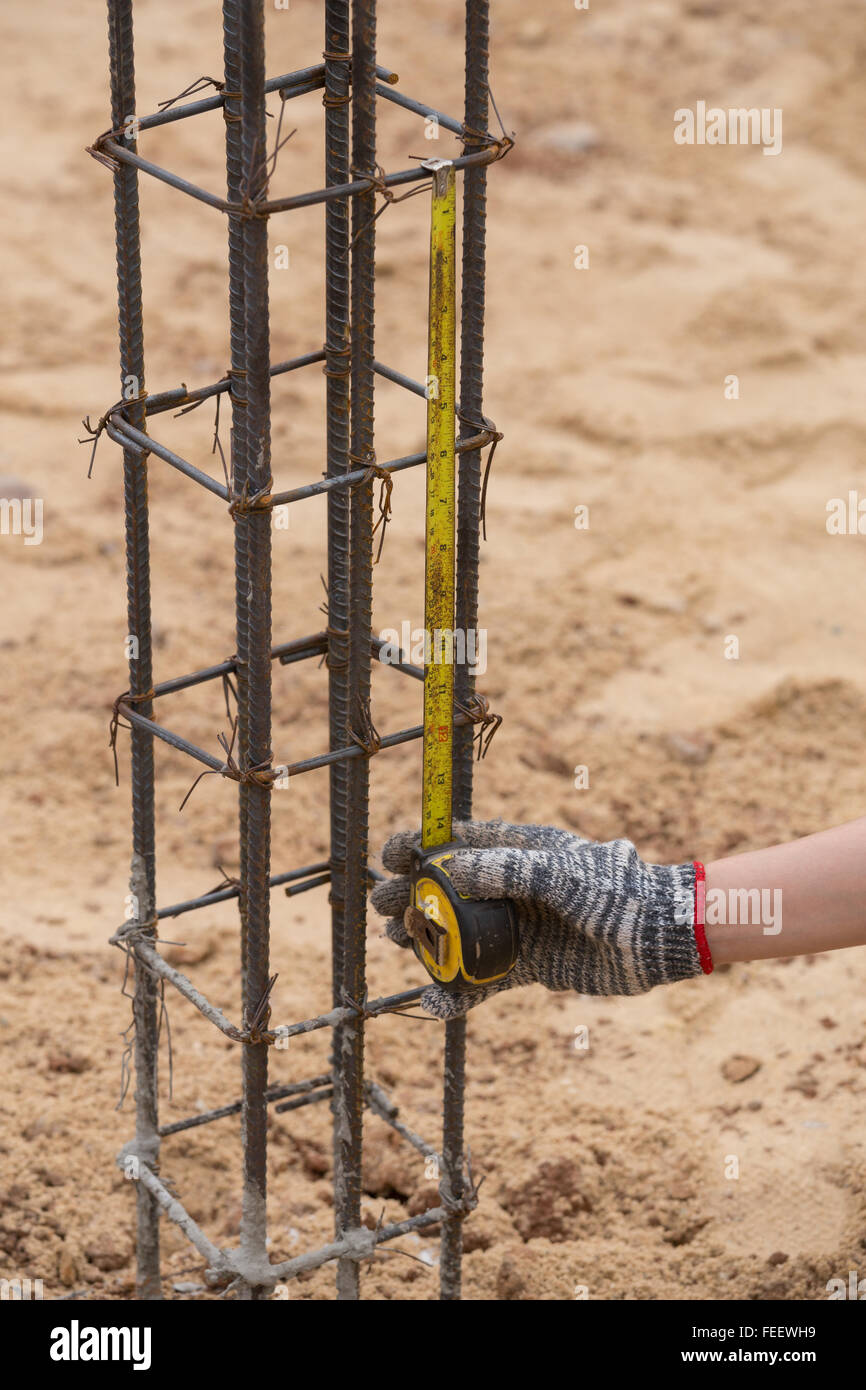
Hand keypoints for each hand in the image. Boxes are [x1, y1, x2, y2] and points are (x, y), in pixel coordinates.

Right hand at [370, 818, 700, 1018]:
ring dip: (427, 940)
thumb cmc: (616, 893)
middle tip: (383, 908)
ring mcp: (520, 927)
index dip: (419, 847)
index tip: (390, 857)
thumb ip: (507, 869)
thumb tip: (448, 869)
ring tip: (399, 942)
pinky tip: (436, 1002)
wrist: (659, 938)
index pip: (458, 843)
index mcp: (520, 851)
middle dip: (412, 897)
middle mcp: (513, 887)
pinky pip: (485, 980)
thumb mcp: (561, 873)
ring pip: (460, 934)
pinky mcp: (530, 966)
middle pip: (448, 891)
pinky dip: (459, 993)